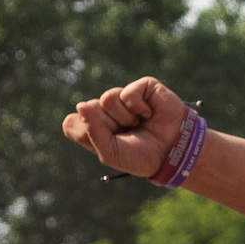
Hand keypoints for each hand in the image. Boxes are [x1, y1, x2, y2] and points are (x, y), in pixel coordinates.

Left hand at [61, 76, 192, 182]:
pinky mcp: (141, 87)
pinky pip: (127, 93)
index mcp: (92, 127)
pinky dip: (139, 108)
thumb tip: (81, 105)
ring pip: (107, 98)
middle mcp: (104, 111)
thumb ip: (92, 131)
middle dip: (109, 126)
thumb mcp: (110, 152)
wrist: (173, 152)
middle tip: (127, 133)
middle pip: (89, 108)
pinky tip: (149, 114)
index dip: (87, 133)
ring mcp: (122, 98)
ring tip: (139, 123)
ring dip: (125, 117)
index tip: (107, 143)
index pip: (71, 123)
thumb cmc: (140, 156)